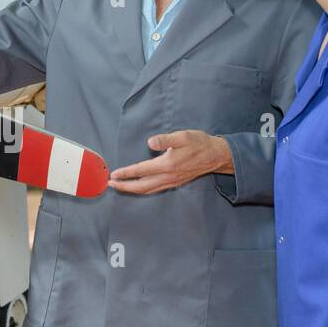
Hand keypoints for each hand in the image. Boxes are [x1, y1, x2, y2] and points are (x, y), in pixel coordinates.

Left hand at [109, 130, 232, 194]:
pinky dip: (144, 190)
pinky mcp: (175, 182)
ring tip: (121, 187)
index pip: (141, 171)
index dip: (126, 173)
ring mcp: (172, 181)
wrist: (216, 155)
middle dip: (125, 187)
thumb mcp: (183, 136)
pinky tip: (139, 186)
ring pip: (148, 190)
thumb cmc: (199, 143)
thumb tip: (150, 142)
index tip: (114, 175)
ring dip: (133, 190)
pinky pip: (155, 189)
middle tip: (111, 184)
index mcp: (167, 165)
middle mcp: (168, 176)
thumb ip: (165, 140)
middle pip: (141, 186)